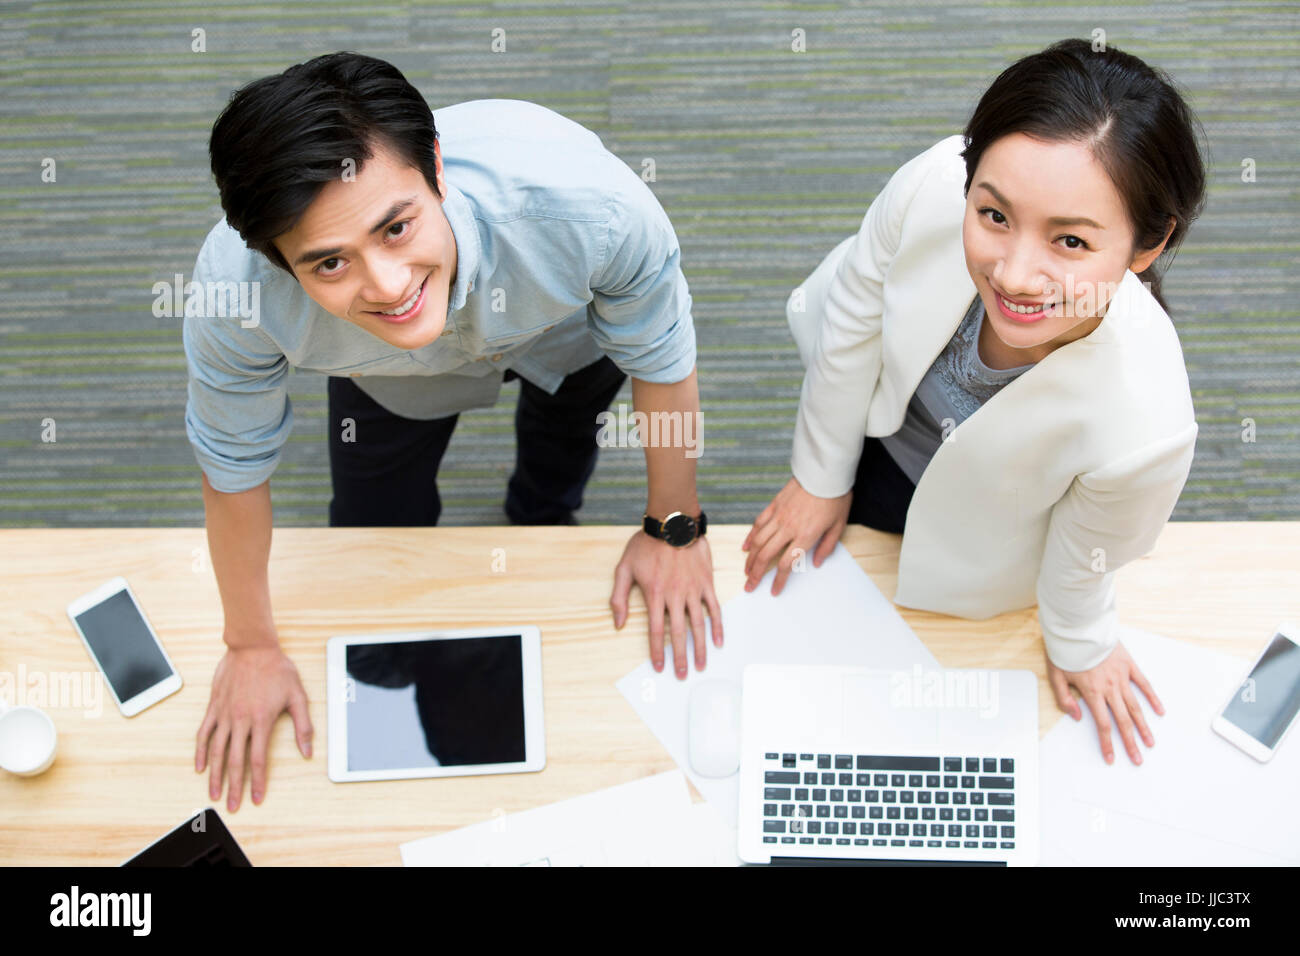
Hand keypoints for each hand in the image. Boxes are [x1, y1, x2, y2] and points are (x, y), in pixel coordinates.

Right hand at [195, 642, 313, 810]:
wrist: (253, 647)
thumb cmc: (277, 669)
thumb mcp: (298, 695)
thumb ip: (303, 725)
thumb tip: (307, 751)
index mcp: (261, 719)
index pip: (259, 759)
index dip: (258, 781)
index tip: (256, 798)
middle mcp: (241, 720)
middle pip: (234, 760)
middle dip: (233, 786)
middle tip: (232, 805)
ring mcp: (225, 714)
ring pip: (216, 751)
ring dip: (214, 775)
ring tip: (213, 793)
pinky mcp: (214, 707)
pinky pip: (204, 733)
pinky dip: (200, 751)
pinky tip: (200, 766)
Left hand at [610, 530, 722, 678]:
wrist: (672, 523)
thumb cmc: (647, 544)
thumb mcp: (624, 568)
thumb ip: (618, 597)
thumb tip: (618, 623)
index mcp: (654, 595)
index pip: (656, 631)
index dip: (657, 652)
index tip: (659, 667)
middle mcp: (675, 596)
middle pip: (678, 634)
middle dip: (680, 657)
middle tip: (682, 674)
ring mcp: (692, 590)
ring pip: (698, 625)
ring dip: (700, 647)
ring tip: (702, 665)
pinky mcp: (706, 583)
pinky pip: (714, 608)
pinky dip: (717, 626)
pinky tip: (718, 641)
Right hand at [741, 475, 851, 594]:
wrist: (825, 473)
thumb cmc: (835, 498)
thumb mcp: (838, 525)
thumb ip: (827, 546)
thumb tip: (817, 563)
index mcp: (806, 536)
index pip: (787, 564)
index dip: (779, 580)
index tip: (774, 590)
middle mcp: (788, 528)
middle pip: (766, 556)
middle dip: (756, 574)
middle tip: (749, 586)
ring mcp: (779, 516)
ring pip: (759, 542)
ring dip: (750, 559)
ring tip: (747, 570)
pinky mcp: (774, 506)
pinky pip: (759, 524)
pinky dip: (751, 537)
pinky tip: (746, 546)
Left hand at [1047, 641, 1163, 764]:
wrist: (1079, 626)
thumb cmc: (1066, 650)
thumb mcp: (1055, 676)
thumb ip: (1064, 699)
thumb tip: (1077, 717)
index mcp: (1092, 692)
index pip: (1103, 725)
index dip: (1108, 744)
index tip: (1112, 757)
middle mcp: (1110, 688)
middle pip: (1123, 721)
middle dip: (1130, 743)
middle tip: (1137, 759)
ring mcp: (1122, 677)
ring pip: (1136, 707)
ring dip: (1144, 727)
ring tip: (1150, 742)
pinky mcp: (1129, 665)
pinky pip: (1144, 684)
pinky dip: (1152, 698)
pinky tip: (1159, 711)